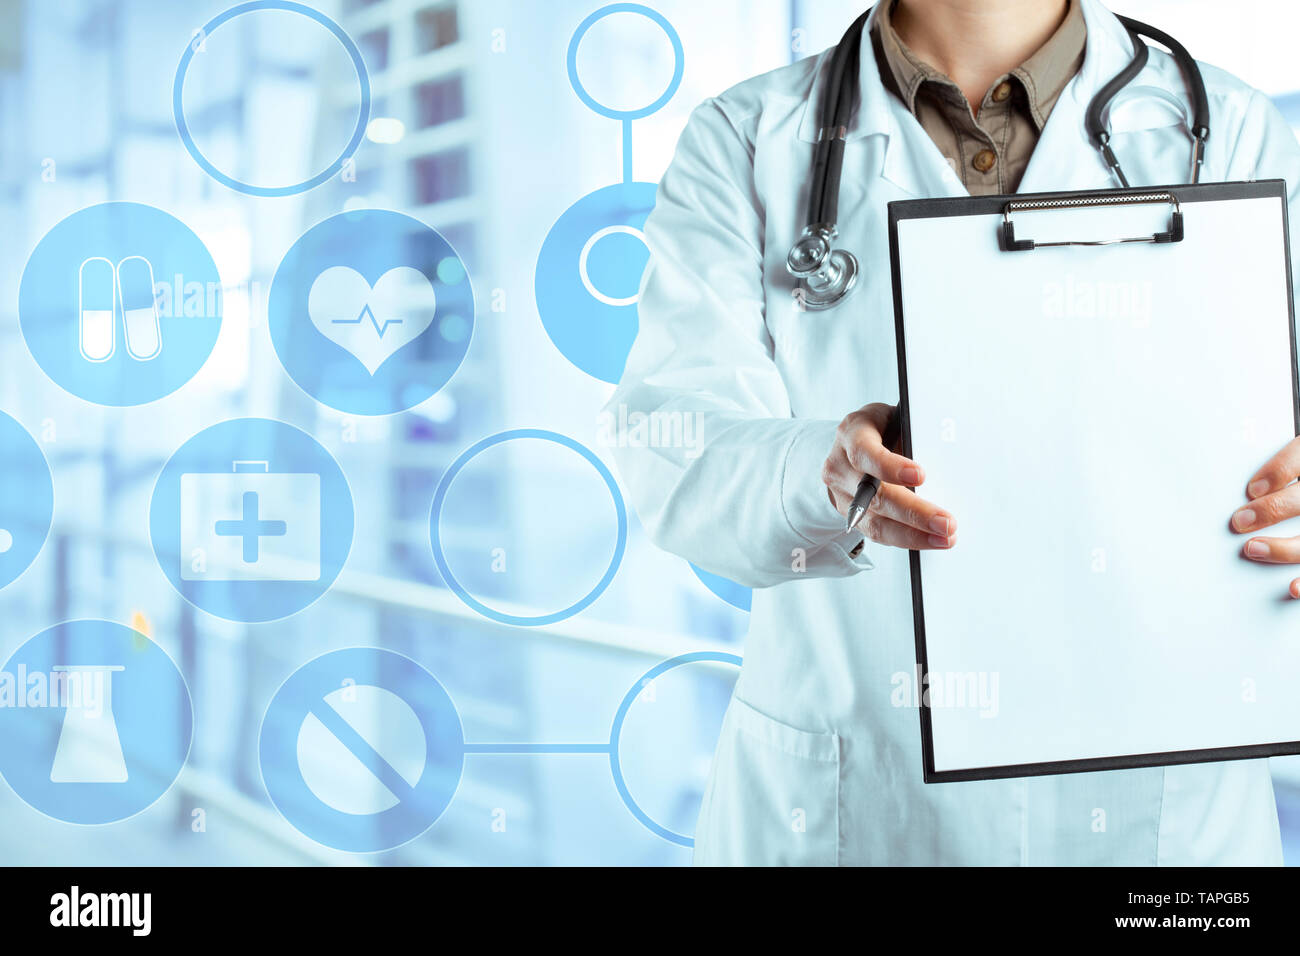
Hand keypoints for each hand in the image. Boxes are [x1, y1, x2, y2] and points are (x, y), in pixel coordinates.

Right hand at [821, 403, 955, 550]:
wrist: (858, 443)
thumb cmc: (886, 429)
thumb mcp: (898, 421)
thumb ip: (914, 438)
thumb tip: (948, 465)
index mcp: (852, 433)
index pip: (864, 452)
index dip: (889, 466)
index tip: (921, 476)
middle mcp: (840, 466)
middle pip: (874, 496)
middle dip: (913, 512)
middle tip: (945, 523)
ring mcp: (842, 494)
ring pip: (875, 522)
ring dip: (913, 534)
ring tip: (944, 538)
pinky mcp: (851, 516)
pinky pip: (878, 533)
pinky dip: (907, 538)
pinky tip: (930, 539)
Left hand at [1233, 436, 1299, 596]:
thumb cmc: (1284, 480)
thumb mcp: (1276, 461)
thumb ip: (1261, 471)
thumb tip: (1216, 480)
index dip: (1280, 471)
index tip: (1252, 489)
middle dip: (1275, 509)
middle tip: (1240, 520)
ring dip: (1285, 548)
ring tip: (1252, 548)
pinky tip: (1290, 586)